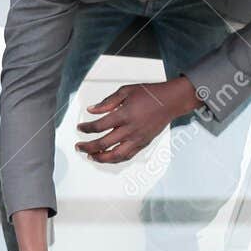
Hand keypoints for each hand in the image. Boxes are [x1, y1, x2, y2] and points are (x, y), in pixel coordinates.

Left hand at [75, 76, 198, 163]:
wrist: (172, 101)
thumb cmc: (150, 94)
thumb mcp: (126, 91)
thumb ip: (107, 102)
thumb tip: (91, 110)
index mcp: (125, 114)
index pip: (99, 126)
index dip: (86, 129)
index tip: (80, 128)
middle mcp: (131, 129)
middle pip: (103, 143)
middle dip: (87, 147)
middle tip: (78, 147)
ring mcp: (138, 138)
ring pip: (115, 155)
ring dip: (100, 158)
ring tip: (90, 156)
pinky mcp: (144, 143)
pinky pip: (127, 156)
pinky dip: (115, 159)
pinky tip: (107, 157)